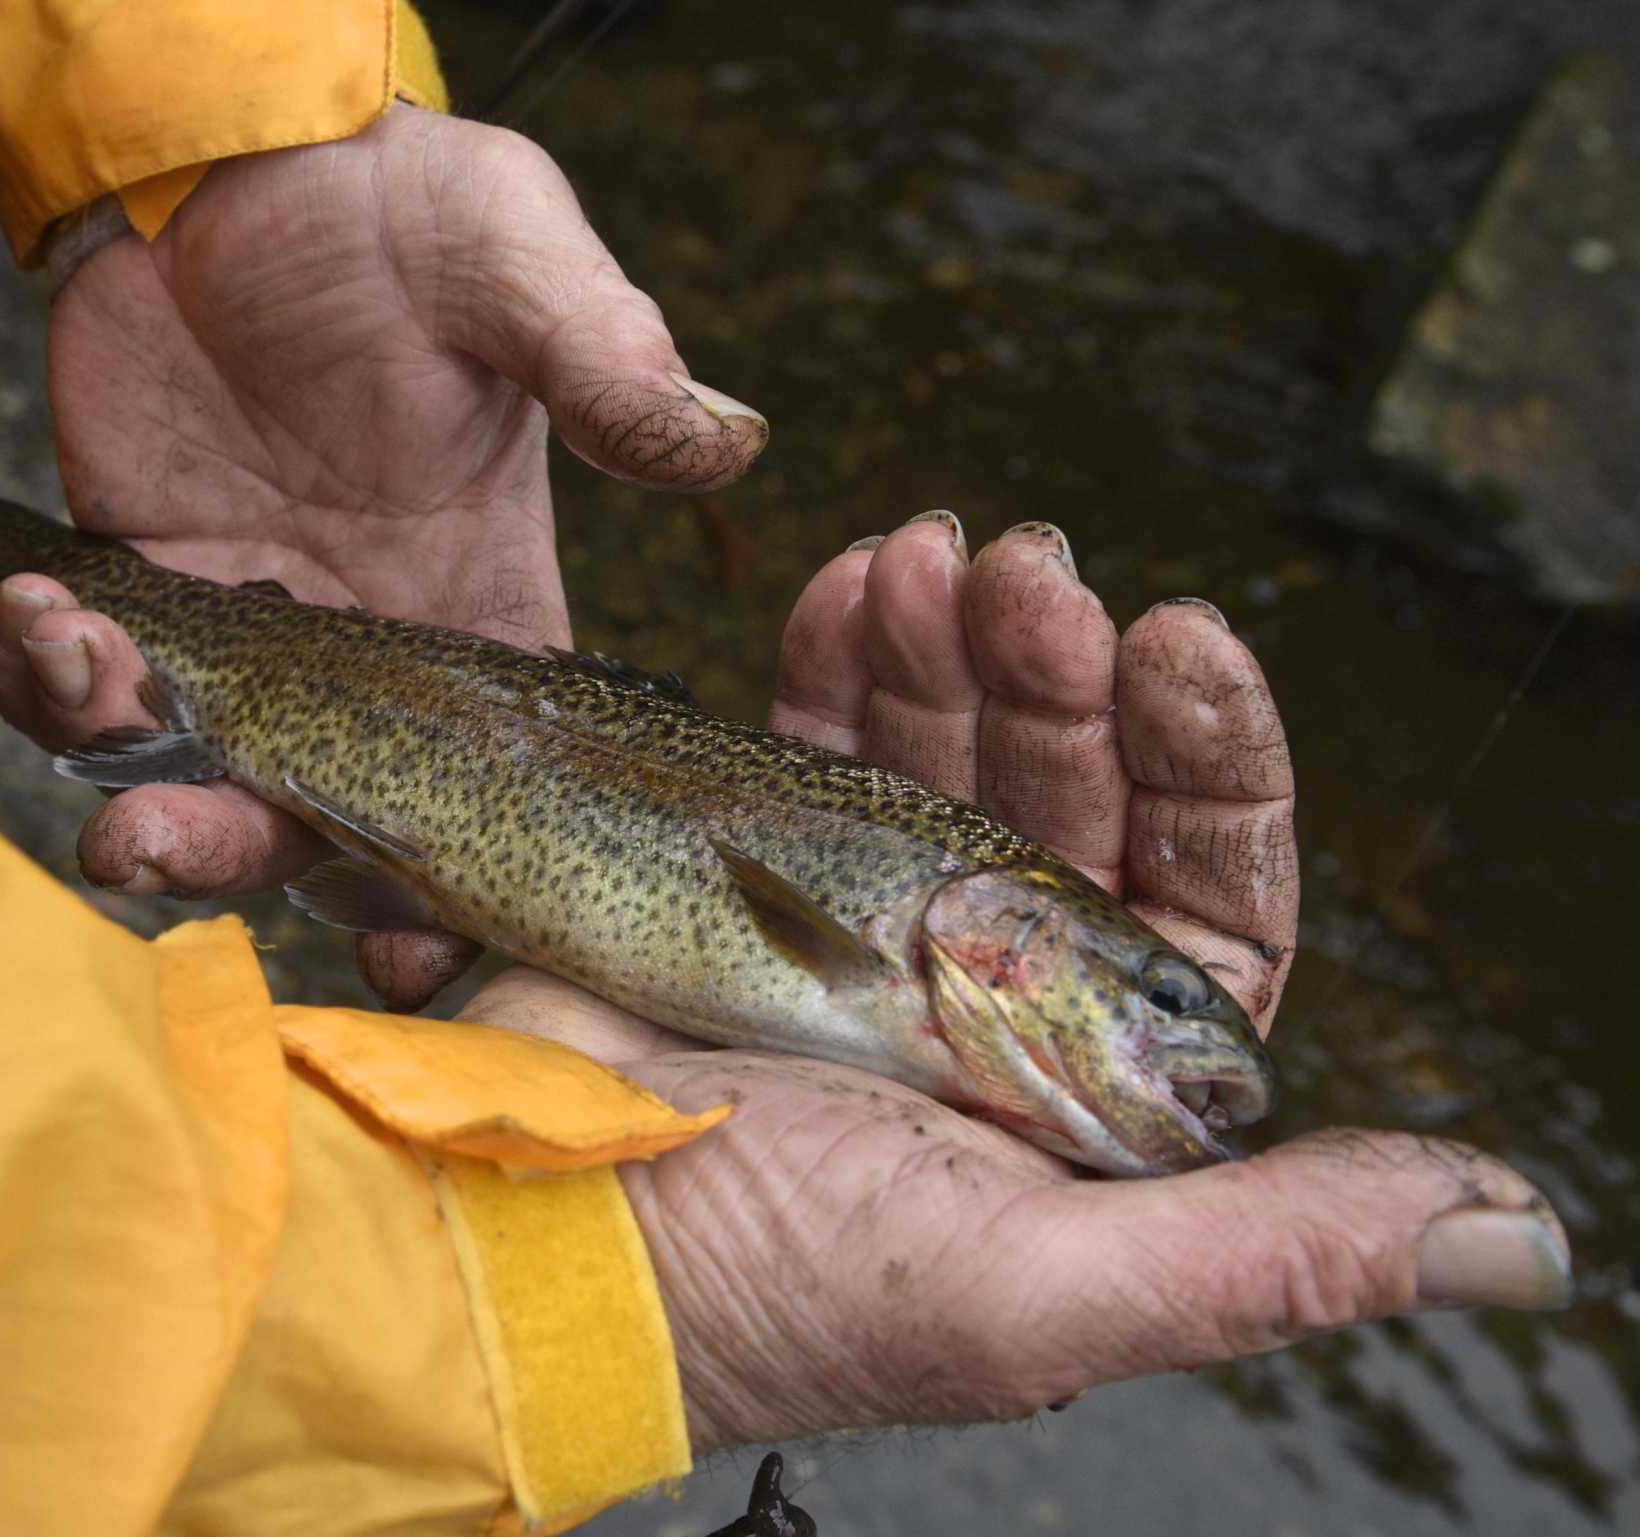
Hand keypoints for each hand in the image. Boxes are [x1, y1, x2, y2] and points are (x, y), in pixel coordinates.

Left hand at [0, 104, 765, 934]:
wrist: (235, 157)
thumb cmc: (402, 211)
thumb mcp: (515, 260)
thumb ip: (603, 356)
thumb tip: (730, 439)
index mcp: (479, 605)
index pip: (490, 779)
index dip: (454, 880)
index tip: (407, 943)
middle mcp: (365, 646)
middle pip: (314, 809)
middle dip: (237, 852)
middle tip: (151, 847)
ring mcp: (245, 623)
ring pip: (190, 762)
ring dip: (117, 758)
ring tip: (80, 660)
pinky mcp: (139, 578)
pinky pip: (86, 675)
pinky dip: (47, 670)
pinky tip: (38, 602)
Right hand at [453, 515, 1570, 1450]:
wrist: (529, 1236)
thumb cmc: (783, 1289)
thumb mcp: (1044, 1294)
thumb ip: (1271, 1251)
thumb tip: (1513, 1238)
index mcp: (1087, 1097)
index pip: (1202, 899)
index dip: (1211, 764)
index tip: (1180, 643)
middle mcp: (990, 1005)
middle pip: (1071, 794)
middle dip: (1060, 671)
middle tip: (1028, 571)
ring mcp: (863, 927)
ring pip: (947, 746)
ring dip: (952, 641)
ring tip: (928, 555)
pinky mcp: (744, 872)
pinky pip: (814, 734)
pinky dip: (836, 654)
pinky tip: (851, 585)